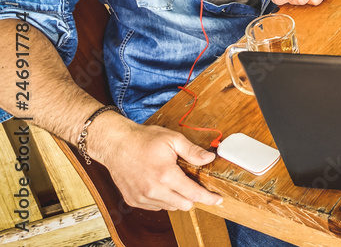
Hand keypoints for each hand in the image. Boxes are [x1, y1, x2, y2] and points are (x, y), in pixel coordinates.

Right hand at [91, 113, 222, 211]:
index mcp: (166, 175)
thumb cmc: (143, 139)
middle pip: (184, 205)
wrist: (116, 144)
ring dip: (177, 198)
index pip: (193, 194)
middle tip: (193, 184)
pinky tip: (161, 185)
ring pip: (170, 207)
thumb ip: (193, 151)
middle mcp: (153, 190)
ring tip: (174, 181)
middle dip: (193, 197)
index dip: (208, 197)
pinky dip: (163, 199)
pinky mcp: (133, 200)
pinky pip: (156, 207)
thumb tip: (210, 158)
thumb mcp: (172, 139)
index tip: (218, 199)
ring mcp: (142, 197)